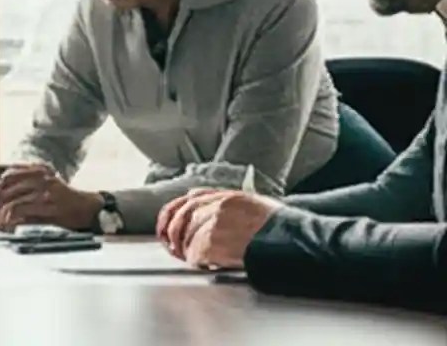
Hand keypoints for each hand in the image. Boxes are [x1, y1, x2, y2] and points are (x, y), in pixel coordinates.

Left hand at [0, 163, 101, 230]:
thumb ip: (23, 188)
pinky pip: (19, 209)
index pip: (6, 172)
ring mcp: (43, 188)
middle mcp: (39, 175)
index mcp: (37, 169)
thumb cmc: (63, 201)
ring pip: (9, 198)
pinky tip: (7, 225)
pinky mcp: (46, 203)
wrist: (87, 209)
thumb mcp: (43, 187)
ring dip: (0, 213)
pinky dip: (9, 218)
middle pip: (4, 185)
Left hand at [158, 190, 279, 268]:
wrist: (294, 244)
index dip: (172, 213)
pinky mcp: (214, 242)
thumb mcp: (254, 204)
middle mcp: (219, 206)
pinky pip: (195, 253)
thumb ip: (225, 200)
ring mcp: (215, 223)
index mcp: (229, 196)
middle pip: (183, 218)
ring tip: (195, 259)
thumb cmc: (280, 229)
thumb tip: (193, 195)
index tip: (166, 224)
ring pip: (187, 237)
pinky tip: (206, 265)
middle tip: (173, 247)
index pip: (188, 200)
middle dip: (174, 234)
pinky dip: (197, 261)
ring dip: (187, 251)